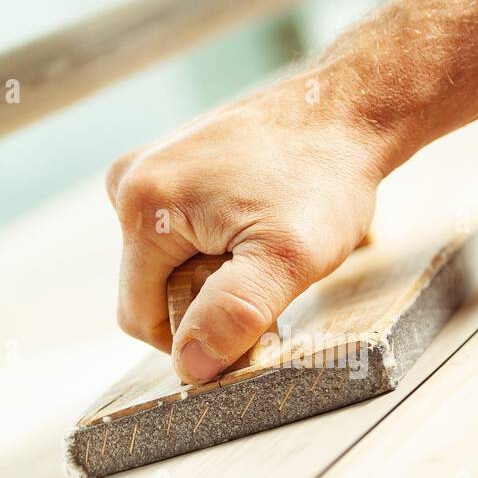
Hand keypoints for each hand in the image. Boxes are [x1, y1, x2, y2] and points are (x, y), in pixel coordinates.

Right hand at [105, 74, 388, 383]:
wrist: (348, 111)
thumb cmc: (324, 178)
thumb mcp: (288, 258)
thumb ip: (234, 314)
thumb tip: (190, 366)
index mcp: (141, 205)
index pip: (139, 318)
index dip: (193, 336)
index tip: (251, 316)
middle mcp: (128, 180)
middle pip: (152, 289)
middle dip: (205, 298)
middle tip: (266, 272)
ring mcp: (148, 168)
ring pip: (168, 263)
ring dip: (213, 272)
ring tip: (265, 241)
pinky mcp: (172, 165)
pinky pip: (180, 233)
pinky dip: (216, 244)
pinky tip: (257, 222)